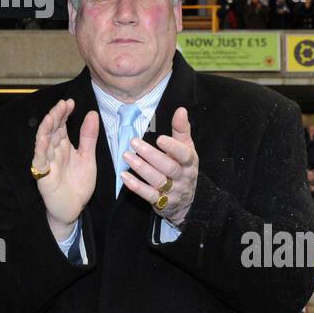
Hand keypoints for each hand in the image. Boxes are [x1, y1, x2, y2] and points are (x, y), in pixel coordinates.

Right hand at [33, 98, 99, 238]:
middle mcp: (53, 152)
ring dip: (46, 130)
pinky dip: (41, 150)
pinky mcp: (43, 176)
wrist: (73, 209)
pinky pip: (40, 161)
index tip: (70, 102)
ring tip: (51, 117)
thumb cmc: (78, 185)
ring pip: (43, 143)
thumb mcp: (88, 158)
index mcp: (63, 146)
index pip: (61, 126)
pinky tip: (44, 139)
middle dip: (56, 117)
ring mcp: (46, 163)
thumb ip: (88, 138)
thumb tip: (91, 113)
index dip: (64, 113)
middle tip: (62, 105)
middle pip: (51, 131)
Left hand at [120, 106, 198, 227]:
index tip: (159, 138)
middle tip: (134, 142)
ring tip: (126, 156)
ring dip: (141, 168)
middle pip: (169, 167)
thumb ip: (182, 130)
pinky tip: (124, 176)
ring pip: (158, 180)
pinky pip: (149, 195)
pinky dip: (136, 186)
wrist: (187, 201)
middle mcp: (182, 177)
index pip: (184, 155)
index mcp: (189, 162)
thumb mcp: (187, 149)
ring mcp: (172, 191)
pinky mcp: (161, 203)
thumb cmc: (183, 168)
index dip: (173, 147)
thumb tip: (181, 110)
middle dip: (151, 155)